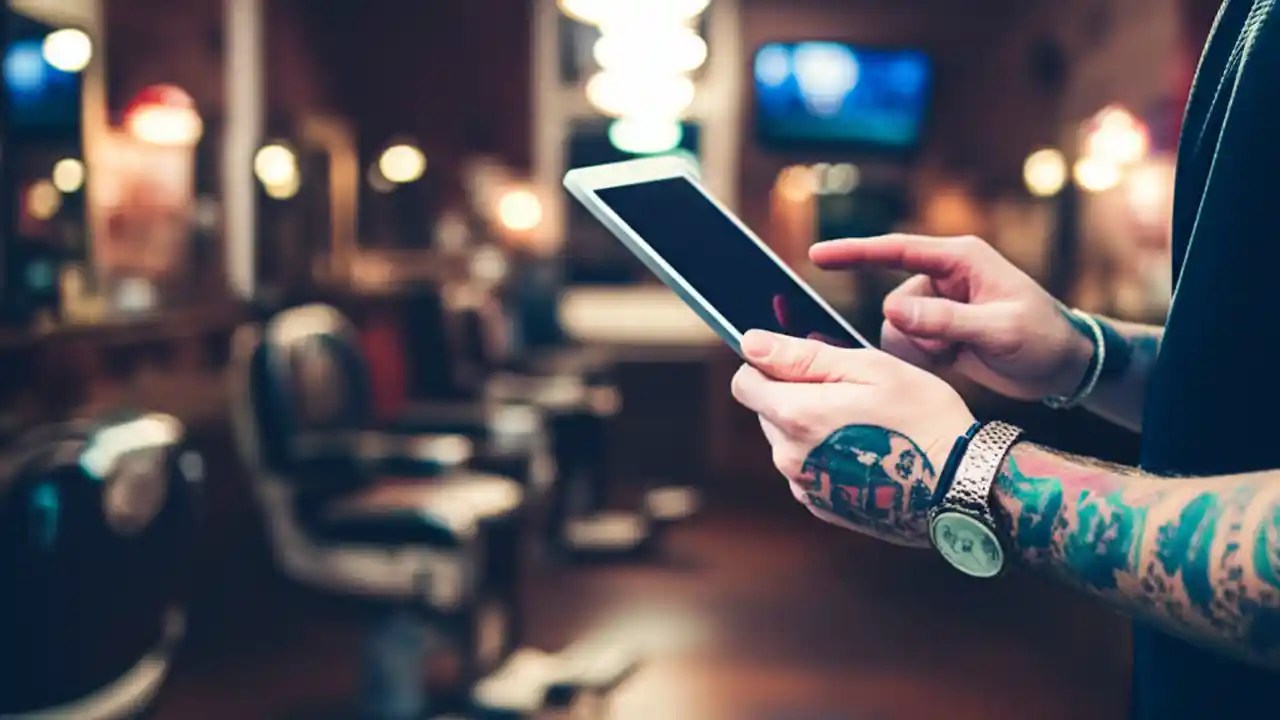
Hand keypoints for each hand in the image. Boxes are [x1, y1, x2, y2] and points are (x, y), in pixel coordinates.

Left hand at [731, 330, 974, 546]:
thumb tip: (750, 342)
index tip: (802, 362)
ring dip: (812, 426)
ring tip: (865, 424)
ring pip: (787, 440)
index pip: (744, 382)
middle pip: (767, 411)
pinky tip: (866, 453)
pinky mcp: (822, 505)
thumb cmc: (923, 416)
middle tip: (851, 392)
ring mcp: (804, 485)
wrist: (959, 485)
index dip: (767, 365)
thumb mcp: (869, 368)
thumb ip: (802, 355)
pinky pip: (807, 469)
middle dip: (795, 395)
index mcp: (796, 416)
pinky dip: (826, 456)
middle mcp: (789, 456)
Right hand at [811, 234, 1092, 400]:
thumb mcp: (998, 329)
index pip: (896, 250)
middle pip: (894, 302)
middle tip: (949, 350)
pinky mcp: (938, 331)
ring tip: (955, 357)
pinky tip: (952, 363)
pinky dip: (921, 359)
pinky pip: (905, 345)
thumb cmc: (1043, 338)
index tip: (816, 256)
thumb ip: (944, 319)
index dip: (854, 253)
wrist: (1064, 367)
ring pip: (896, 328)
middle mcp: (944, 278)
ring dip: (918, 349)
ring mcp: (939, 305)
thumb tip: (892, 312)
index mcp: (961, 259)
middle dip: (914, 332)